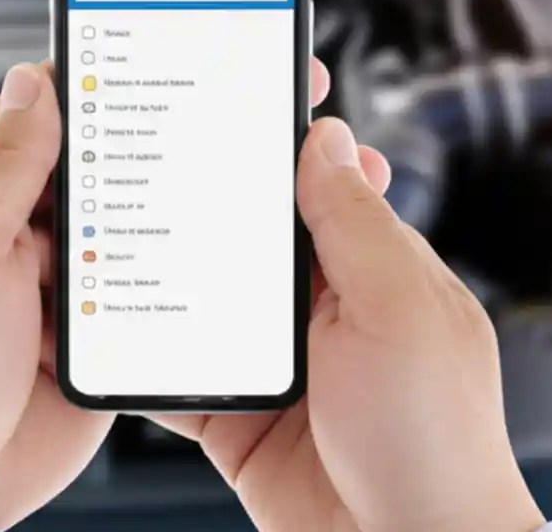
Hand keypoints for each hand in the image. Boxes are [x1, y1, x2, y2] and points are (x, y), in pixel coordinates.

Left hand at [0, 58, 332, 527]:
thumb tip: (34, 84)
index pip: (39, 114)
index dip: (92, 82)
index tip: (150, 54)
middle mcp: (19, 230)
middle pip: (97, 165)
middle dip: (145, 145)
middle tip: (206, 115)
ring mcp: (65, 278)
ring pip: (131, 220)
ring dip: (163, 209)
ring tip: (214, 181)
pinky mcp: (104, 324)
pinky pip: (149, 280)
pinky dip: (175, 267)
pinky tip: (203, 252)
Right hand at [150, 118, 545, 531]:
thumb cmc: (436, 440)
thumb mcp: (398, 309)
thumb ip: (356, 224)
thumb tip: (327, 141)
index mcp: (378, 271)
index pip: (320, 188)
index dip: (276, 149)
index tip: (223, 109)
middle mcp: (329, 313)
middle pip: (252, 241)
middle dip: (206, 210)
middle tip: (147, 168)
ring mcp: (284, 367)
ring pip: (210, 303)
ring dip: (170, 282)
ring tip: (114, 241)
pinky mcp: (244, 420)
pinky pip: (183, 379)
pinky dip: (149, 361)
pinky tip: (115, 338)